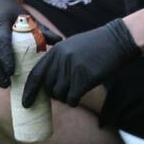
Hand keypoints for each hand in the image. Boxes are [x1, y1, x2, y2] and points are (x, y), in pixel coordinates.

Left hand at [21, 18, 139, 108]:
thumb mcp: (72, 46)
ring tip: (75, 91)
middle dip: (53, 94)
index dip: (29, 91)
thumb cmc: (96, 45)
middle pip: (48, 87)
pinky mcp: (85, 78)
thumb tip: (47, 83)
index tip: (25, 103)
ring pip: (60, 94)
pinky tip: (79, 97)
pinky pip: (72, 98)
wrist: (117, 40)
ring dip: (66, 98)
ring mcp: (73, 69)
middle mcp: (61, 59)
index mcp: (56, 51)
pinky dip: (74, 101)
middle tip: (64, 93)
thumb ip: (58, 60)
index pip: (36, 74)